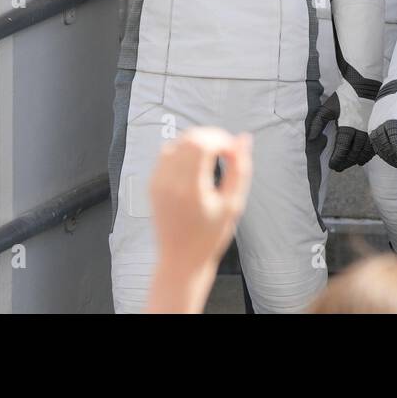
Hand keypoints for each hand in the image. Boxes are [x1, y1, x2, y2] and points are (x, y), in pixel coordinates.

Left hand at [146, 127, 252, 312]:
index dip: (223, 139)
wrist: (181, 259)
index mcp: (190, 187)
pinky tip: (196, 164)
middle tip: (227, 152)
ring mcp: (158, 181)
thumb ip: (240, 169)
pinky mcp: (153, 184)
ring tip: (213, 157)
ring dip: (198, 142)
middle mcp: (169, 181)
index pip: (202, 143)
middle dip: (213, 137)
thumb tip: (244, 139)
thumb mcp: (233, 205)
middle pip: (190, 138)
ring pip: (178, 142)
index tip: (235, 152)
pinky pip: (167, 154)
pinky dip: (183, 151)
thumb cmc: (209, 237)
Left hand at [307, 83, 374, 170]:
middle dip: (345, 163)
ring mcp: (371, 131)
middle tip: (338, 168)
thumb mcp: (328, 107)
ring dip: (356, 161)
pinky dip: (367, 156)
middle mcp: (361, 131)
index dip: (337, 159)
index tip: (332, 165)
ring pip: (364, 153)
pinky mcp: (377, 129)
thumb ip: (318, 122)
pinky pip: (373, 148)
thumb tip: (311, 138)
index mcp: (348, 127)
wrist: (365, 86)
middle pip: (354, 153)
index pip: (342, 149)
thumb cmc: (345, 97)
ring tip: (348, 164)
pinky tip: (362, 159)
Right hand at [368, 79, 396, 168]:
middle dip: (395, 157)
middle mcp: (381, 123)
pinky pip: (374, 142)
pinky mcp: (371, 126)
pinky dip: (381, 151)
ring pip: (378, 146)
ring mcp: (374, 125)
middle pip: (386, 146)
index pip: (396, 143)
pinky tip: (390, 156)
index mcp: (393, 119)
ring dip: (387, 156)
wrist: (394, 87)